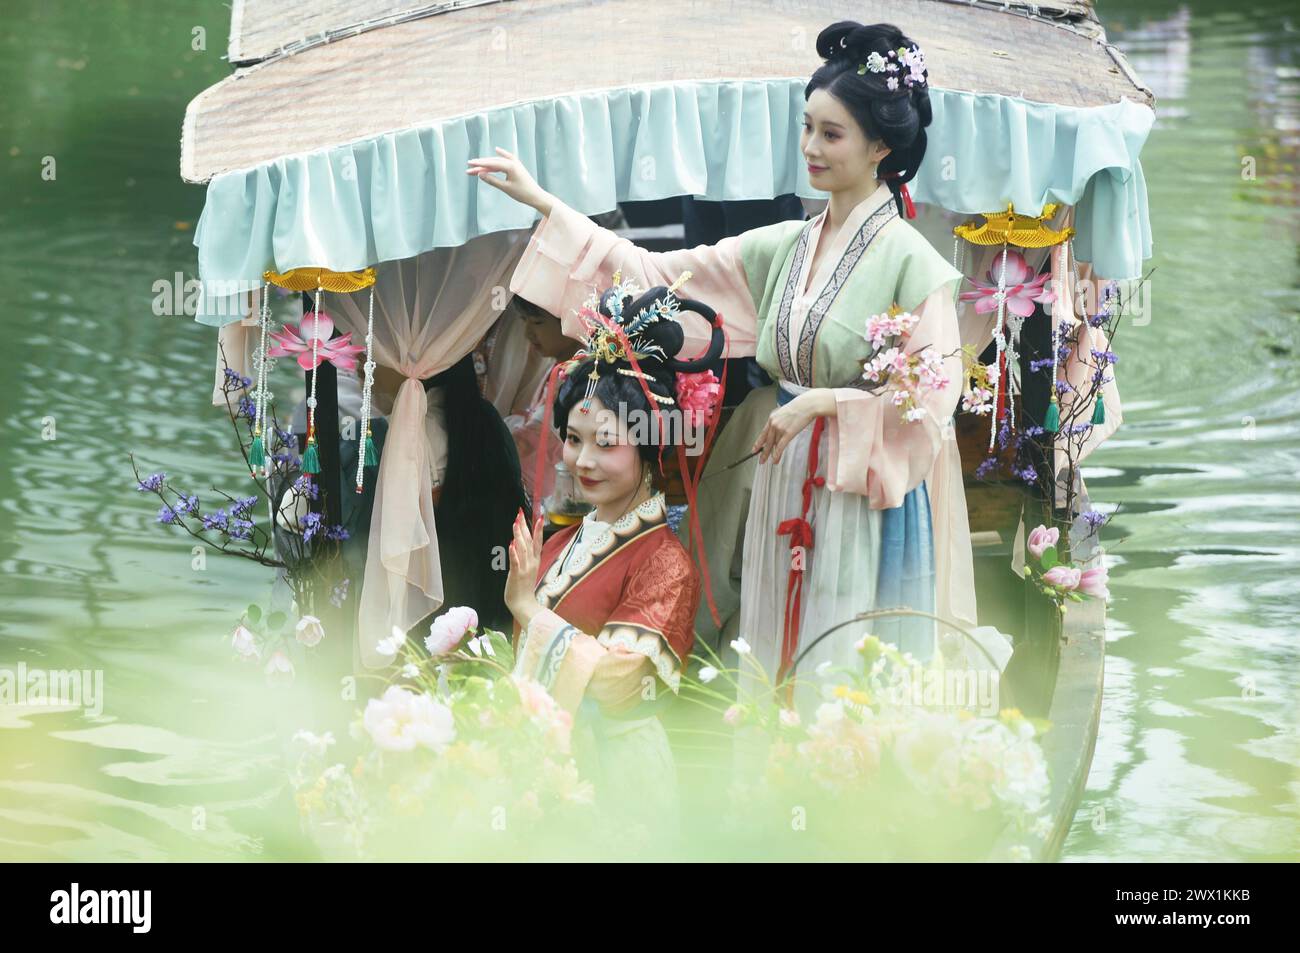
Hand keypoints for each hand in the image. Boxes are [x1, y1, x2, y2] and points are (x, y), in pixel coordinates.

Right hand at [466, 148, 552, 215]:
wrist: (536, 196)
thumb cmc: (522, 193)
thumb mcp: (505, 188)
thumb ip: (492, 180)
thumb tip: (480, 174)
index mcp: (510, 166)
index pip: (491, 163)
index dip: (479, 164)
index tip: (469, 164)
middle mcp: (512, 162)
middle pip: (493, 162)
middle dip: (480, 165)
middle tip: (468, 167)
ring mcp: (515, 164)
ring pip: (498, 162)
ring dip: (487, 164)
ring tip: (476, 167)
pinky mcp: (517, 167)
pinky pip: (507, 159)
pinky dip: (501, 155)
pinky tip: (497, 149)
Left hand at [505, 507, 543, 625]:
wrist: (524, 605)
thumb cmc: (524, 589)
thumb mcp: (528, 570)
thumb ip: (526, 558)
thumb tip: (520, 545)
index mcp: (534, 561)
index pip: (537, 542)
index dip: (538, 529)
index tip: (539, 517)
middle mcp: (531, 562)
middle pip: (529, 541)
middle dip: (524, 526)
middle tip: (520, 513)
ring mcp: (524, 568)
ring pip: (522, 548)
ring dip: (519, 535)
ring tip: (516, 522)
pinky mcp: (516, 575)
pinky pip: (515, 562)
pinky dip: (514, 553)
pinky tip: (512, 544)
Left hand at [751, 389, 834, 465]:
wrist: (807, 405)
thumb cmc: (799, 407)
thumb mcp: (784, 412)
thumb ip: (779, 421)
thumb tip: (778, 430)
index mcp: (772, 418)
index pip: (763, 433)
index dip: (758, 443)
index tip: (754, 449)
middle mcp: (773, 423)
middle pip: (766, 441)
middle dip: (763, 452)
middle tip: (760, 460)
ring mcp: (780, 428)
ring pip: (773, 445)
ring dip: (771, 454)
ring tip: (768, 462)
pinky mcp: (788, 433)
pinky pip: (780, 446)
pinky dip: (777, 454)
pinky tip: (775, 459)